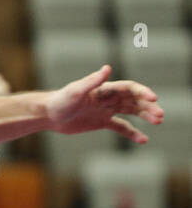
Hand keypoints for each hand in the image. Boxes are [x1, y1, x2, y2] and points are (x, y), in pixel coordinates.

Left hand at [45, 65, 161, 142]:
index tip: (154, 99)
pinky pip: (121, 127)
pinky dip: (132, 132)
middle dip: (148, 106)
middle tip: (160, 116)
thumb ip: (92, 81)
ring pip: (131, 111)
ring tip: (158, 122)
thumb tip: (107, 68)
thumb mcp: (76, 91)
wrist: (47, 115)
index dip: (142, 92)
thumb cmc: (60, 101)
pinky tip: (143, 139)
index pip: (129, 88)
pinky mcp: (101, 122)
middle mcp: (108, 98)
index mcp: (104, 89)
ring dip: (145, 116)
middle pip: (134, 100)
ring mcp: (106, 110)